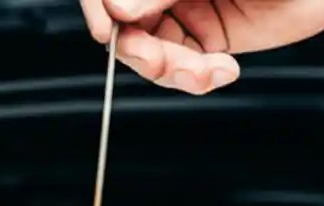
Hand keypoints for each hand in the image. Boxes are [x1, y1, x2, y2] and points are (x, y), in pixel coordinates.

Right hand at [79, 0, 323, 93]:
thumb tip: (117, 8)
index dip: (100, 8)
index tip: (108, 28)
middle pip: (124, 25)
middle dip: (138, 49)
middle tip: (157, 58)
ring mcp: (186, 8)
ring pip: (151, 52)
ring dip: (170, 71)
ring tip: (204, 71)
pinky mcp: (212, 36)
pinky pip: (186, 67)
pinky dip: (198, 79)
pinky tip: (223, 70)